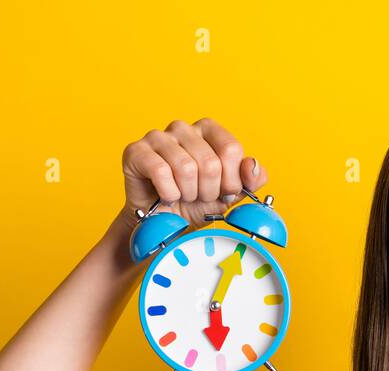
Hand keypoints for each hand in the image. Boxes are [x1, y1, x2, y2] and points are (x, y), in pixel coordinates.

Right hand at [121, 118, 267, 228]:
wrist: (164, 225)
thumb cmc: (196, 204)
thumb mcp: (230, 194)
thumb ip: (250, 180)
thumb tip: (253, 167)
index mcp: (208, 129)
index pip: (231, 149)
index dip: (231, 180)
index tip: (223, 192)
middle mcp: (183, 127)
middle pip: (210, 162)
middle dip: (208, 191)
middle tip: (199, 197)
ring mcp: (158, 137)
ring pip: (186, 168)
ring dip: (188, 193)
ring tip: (182, 196)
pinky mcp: (136, 151)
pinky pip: (160, 172)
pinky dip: (168, 193)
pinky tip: (165, 196)